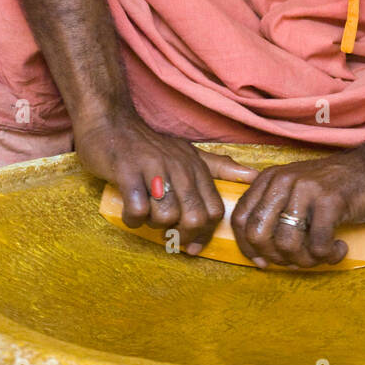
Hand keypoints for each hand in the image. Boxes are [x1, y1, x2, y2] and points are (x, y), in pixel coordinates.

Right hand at [74, 106, 256, 251]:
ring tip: (145, 213)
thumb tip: (254, 175)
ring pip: (166, 216)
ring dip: (153, 224)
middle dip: (181, 234)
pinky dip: (133, 219)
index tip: (191, 243)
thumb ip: (219, 167)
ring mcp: (153, 168)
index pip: (214, 210)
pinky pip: (137, 209)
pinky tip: (130, 212)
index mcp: (196, 167)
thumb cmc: (149, 145)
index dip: (204, 233)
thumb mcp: (188, 152)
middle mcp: (179, 167)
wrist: (110, 120)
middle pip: (194, 217)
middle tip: (166, 231)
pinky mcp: (127, 171)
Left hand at [230, 151, 364, 269]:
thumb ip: (276, 214)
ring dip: (306, 260)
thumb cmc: (339, 186)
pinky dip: (328, 256)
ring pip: (287, 244)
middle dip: (277, 258)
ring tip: (323, 254)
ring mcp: (306, 189)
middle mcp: (283, 180)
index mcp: (271, 178)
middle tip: (299, 259)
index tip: (265, 262)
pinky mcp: (330, 201)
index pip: (240, 218)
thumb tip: (259, 256)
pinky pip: (318, 245)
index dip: (248, 247)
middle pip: (258, 234)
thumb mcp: (298, 191)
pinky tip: (339, 248)